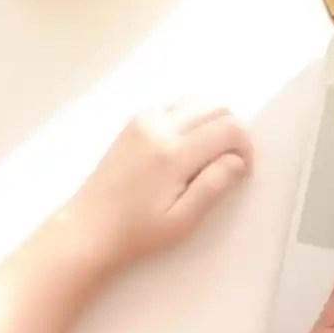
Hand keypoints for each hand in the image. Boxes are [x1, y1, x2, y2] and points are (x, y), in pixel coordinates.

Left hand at [61, 101, 252, 267]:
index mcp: (173, 154)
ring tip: (210, 153)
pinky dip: (192, 116)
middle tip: (229, 163)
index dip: (246, 147)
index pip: (229, 128)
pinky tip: (187, 145)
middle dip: (234, 132)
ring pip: (197, 100)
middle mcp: (158, 127)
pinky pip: (175, 105)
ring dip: (213, 121)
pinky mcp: (134, 123)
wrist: (87, 228)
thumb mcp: (183, 220)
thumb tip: (237, 161)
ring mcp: (143, 120)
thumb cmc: (138, 232)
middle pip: (217, 107)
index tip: (242, 171)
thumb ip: (213, 186)